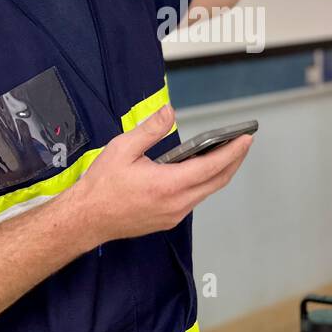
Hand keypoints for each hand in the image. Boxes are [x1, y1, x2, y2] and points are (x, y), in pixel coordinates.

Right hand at [74, 103, 252, 243]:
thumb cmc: (101, 186)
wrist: (86, 219)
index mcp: (167, 184)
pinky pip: (195, 199)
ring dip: (220, 172)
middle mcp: (176, 203)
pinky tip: (202, 170)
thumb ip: (150, 129)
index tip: (245, 138)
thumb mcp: (123, 148)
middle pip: (217, 181)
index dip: (232, 151)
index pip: (211, 166)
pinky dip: (205, 182)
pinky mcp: (168, 219)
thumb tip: (169, 112)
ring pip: (207, 191)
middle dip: (234, 160)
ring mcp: (173, 214)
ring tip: (227, 153)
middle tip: (243, 142)